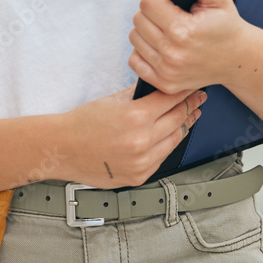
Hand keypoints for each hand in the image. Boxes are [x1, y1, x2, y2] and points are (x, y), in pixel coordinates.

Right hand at [62, 83, 206, 188]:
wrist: (63, 148)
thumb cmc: (83, 123)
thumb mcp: (113, 100)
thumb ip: (139, 94)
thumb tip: (159, 87)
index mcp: (136, 117)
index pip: (172, 99)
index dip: (186, 91)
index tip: (194, 86)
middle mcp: (142, 141)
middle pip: (178, 119)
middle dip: (191, 106)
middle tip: (199, 99)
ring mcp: (142, 162)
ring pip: (175, 141)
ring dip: (184, 126)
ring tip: (190, 116)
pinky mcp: (138, 176)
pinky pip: (162, 158)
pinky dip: (168, 145)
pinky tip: (170, 136)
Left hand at [128, 0, 250, 93]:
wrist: (238, 58)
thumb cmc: (226, 25)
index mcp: (183, 30)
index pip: (147, 3)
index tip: (174, 5)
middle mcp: (173, 53)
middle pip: (139, 20)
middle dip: (153, 14)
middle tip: (173, 17)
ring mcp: (168, 71)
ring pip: (135, 38)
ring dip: (148, 31)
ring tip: (169, 32)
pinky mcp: (165, 83)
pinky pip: (135, 61)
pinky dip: (145, 51)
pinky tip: (163, 47)